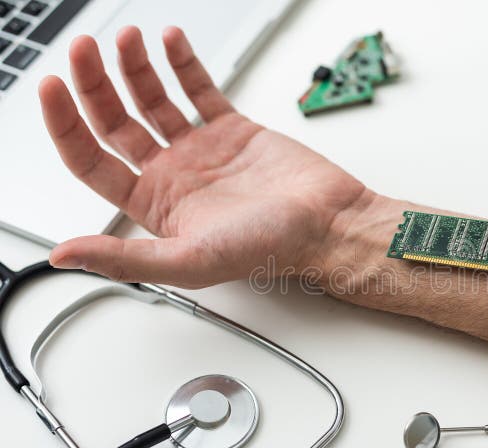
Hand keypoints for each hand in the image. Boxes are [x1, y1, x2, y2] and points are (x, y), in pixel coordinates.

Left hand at [41, 26, 367, 287]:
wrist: (328, 222)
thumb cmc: (270, 248)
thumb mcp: (191, 261)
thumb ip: (127, 258)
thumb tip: (64, 255)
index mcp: (154, 205)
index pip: (91, 160)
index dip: (65, 124)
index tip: (54, 87)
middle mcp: (173, 175)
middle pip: (115, 122)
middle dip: (93, 84)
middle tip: (85, 49)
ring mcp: (202, 149)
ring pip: (154, 100)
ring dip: (134, 67)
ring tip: (129, 40)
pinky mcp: (234, 129)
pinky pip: (200, 89)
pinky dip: (184, 64)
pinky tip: (171, 42)